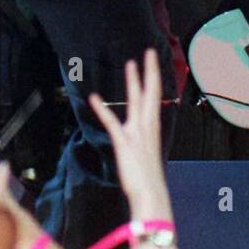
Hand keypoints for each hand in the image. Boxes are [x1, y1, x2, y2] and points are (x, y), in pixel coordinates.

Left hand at [88, 49, 166, 212]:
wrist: (151, 196)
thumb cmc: (148, 180)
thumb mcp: (145, 157)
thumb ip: (141, 145)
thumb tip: (138, 143)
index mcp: (152, 129)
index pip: (155, 98)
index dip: (153, 79)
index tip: (152, 62)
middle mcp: (148, 128)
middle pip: (150, 94)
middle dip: (150, 72)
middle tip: (149, 53)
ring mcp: (137, 134)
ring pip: (136, 102)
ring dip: (133, 82)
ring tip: (129, 64)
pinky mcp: (125, 143)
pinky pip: (112, 123)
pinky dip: (102, 110)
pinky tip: (94, 97)